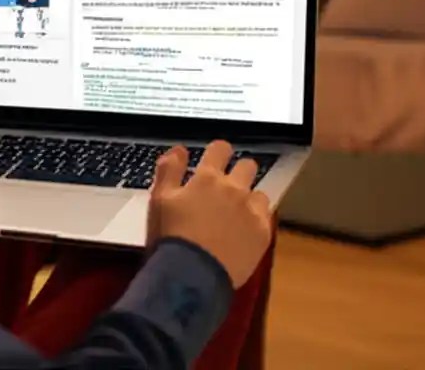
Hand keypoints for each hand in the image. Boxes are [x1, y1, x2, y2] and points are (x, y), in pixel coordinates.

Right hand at [147, 141, 273, 288]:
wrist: (189, 276)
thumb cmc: (170, 238)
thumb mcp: (159, 200)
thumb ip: (168, 170)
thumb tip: (179, 149)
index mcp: (207, 178)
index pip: (221, 148)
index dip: (219, 153)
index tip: (215, 162)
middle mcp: (234, 188)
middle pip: (248, 166)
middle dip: (239, 173)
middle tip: (227, 192)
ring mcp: (252, 210)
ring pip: (259, 193)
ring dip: (249, 200)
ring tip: (235, 219)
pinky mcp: (263, 232)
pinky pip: (265, 217)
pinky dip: (256, 222)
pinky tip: (242, 236)